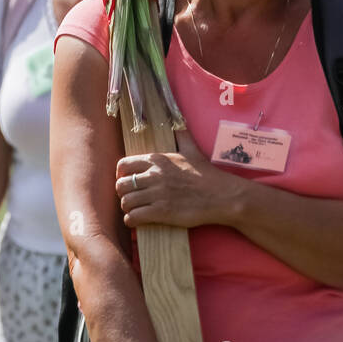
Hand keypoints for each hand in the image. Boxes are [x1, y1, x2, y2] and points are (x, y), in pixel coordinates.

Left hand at [116, 129, 241, 228]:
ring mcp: (157, 194)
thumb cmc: (206, 174)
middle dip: (123, 193)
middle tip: (131, 198)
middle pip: (121, 185)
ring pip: (126, 202)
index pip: (124, 165)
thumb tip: (180, 121)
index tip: (127, 181)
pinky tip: (137, 221)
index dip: (122, 174)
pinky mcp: (162, 212)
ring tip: (134, 210)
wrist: (221, 196)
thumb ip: (182, 136)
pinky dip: (132, 220)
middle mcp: (154, 175)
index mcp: (158, 160)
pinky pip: (134, 217)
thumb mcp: (192, 150)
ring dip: (127, 208)